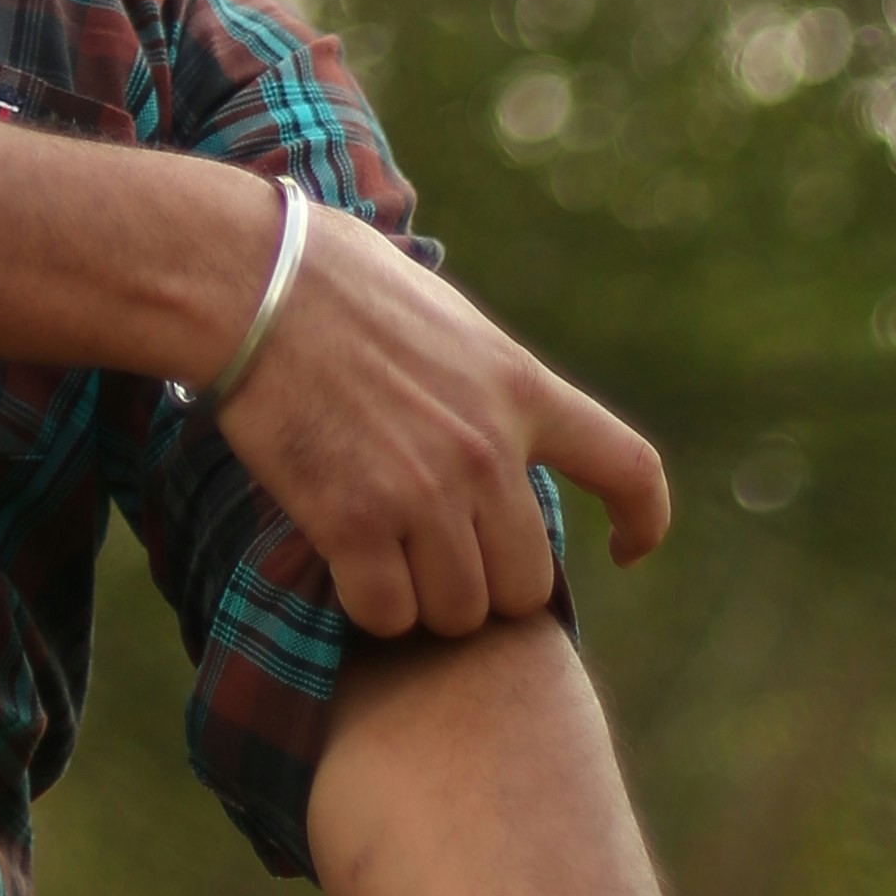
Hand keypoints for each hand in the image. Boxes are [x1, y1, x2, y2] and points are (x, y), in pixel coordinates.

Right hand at [220, 202, 669, 635]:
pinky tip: (346, 570)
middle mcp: (487, 449)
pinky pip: (386, 613)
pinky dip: (368, 607)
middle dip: (485, 585)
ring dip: (423, 601)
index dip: (644, 521)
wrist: (252, 281)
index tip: (628, 551)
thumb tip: (503, 429)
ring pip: (458, 612)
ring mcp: (422, 490)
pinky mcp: (352, 520)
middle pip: (526, 584)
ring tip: (386, 560)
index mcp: (521, 387)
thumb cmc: (337, 283)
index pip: (628, 467)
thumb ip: (490, 386)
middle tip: (438, 557)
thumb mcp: (449, 320)